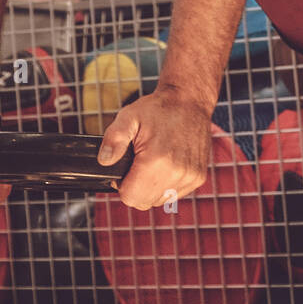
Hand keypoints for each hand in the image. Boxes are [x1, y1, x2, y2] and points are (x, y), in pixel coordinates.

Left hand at [99, 85, 211, 209]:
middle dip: (136, 187)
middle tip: (138, 163)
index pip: (130, 197)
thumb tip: (104, 161)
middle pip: (144, 202)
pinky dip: (167, 184)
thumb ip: (113, 140)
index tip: (126, 168)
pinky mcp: (198, 177)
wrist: (190, 101)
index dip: (122, 185)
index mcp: (157, 161)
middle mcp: (177, 173)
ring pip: (160, 200)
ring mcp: (190, 177)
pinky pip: (174, 194)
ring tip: (154, 162)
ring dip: (152, 187)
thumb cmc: (159, 109)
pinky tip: (167, 164)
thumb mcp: (128, 117)